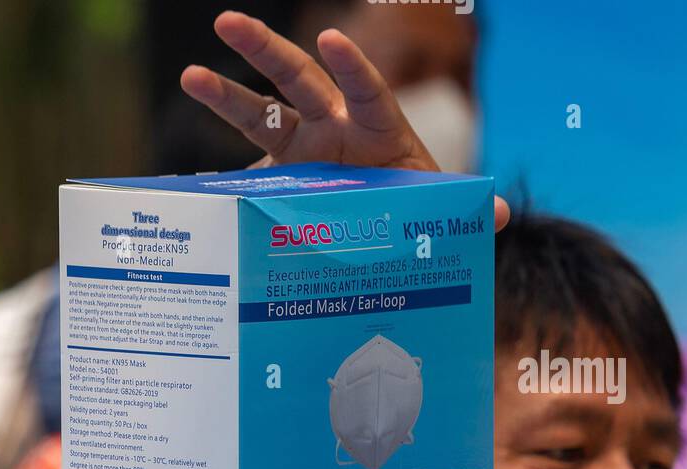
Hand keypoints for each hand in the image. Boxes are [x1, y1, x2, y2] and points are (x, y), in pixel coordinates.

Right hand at [180, 10, 508, 230]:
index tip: (332, 41)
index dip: (351, 67)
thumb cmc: (416, 208)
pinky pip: (249, 172)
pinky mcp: (280, 179)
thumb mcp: (439, 208)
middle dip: (263, 50)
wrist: (388, 229)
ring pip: (261, 113)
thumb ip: (464, 209)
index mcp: (377, 130)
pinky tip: (191, 180)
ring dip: (225, 94)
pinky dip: (224, 179)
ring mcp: (303, 151)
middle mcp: (335, 129)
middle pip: (297, 80)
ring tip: (190, 74)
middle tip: (227, 21)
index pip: (364, 91)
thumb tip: (496, 215)